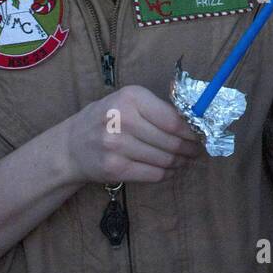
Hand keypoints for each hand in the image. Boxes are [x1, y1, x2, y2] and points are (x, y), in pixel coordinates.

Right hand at [63, 84, 202, 184]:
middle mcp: (123, 120)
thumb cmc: (106, 119)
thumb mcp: (127, 102)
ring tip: (184, 160)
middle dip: (189, 148)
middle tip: (197, 151)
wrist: (71, 145)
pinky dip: (167, 174)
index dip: (192, 130)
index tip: (202, 135)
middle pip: (171, 141)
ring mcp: (116, 146)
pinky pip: (153, 174)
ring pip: (165, 159)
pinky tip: (170, 170)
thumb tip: (194, 123)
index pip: (172, 119)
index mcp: (131, 98)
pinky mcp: (114, 168)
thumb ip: (157, 109)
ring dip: (180, 162)